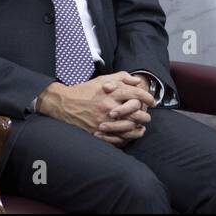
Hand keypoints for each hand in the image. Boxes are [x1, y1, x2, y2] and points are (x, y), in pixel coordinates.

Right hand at [37, 71, 154, 146]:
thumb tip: (138, 81)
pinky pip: (116, 138)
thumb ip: (122, 78)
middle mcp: (109, 106)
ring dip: (137, 128)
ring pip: (128, 127)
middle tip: (147, 116)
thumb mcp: (103, 79)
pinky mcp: (97, 132)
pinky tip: (129, 136)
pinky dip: (125, 138)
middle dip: (145, 115)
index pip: (136, 95)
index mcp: (112, 93)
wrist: (64, 103)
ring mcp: (103, 120)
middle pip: (135, 113)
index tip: (152, 101)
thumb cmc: (85, 90)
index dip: (148, 98)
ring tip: (141, 127)